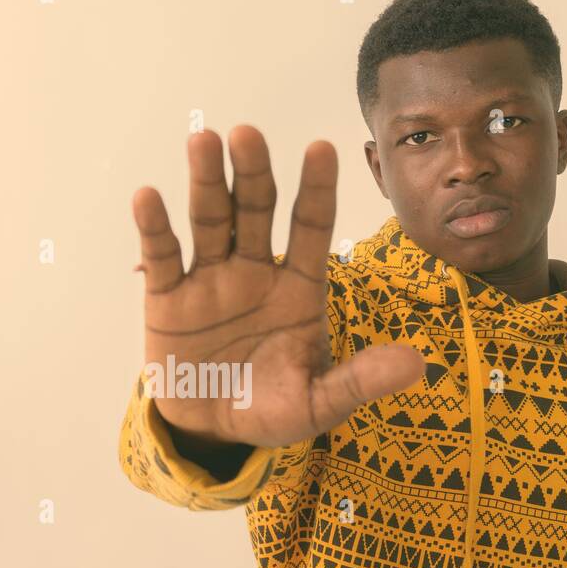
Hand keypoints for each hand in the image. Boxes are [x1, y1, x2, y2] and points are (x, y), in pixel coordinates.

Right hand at [130, 124, 424, 449]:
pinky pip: (163, 257)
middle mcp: (255, 271)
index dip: (317, 190)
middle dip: (254, 172)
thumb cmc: (273, 409)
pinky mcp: (168, 298)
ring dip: (206, 181)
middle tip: (248, 133)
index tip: (323, 148)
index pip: (312, 227)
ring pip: (210, 220)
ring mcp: (210, 279)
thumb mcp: (321, 402)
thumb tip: (418, 365)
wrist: (214, 433)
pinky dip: (154, 227)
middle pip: (257, 210)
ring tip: (203, 141)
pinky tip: (148, 196)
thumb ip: (361, 380)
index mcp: (299, 286)